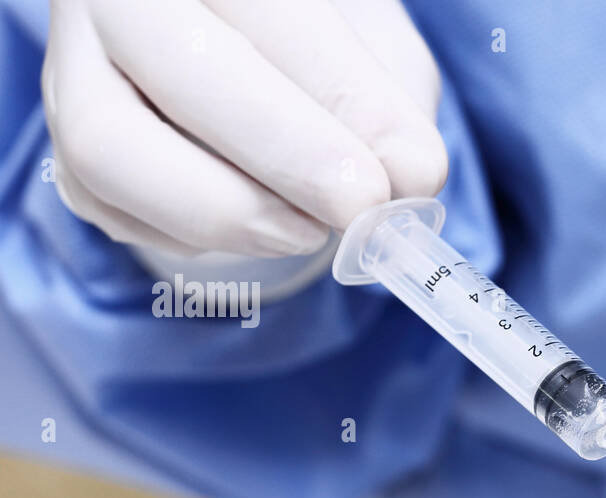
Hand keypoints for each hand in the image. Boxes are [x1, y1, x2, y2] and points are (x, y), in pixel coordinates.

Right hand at [42, 0, 445, 256]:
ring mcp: (75, 63)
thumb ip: (393, 111)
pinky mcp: (64, 138)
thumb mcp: (377, 59)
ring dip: (228, 211)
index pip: (272, 13)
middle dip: (286, 155)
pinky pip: (108, 205)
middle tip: (361, 209)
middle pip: (180, 68)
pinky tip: (263, 226)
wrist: (252, 60)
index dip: (342, 99)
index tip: (409, 172)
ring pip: (109, 149)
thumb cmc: (320, 54)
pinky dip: (197, 236)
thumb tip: (410, 178)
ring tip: (312, 232)